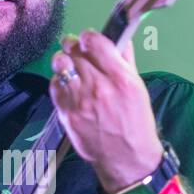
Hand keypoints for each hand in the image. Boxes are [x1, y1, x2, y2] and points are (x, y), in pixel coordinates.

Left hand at [50, 29, 163, 192]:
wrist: (127, 158)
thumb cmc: (136, 124)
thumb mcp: (138, 89)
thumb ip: (126, 61)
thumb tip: (120, 39)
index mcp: (121, 78)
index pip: (95, 42)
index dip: (88, 36)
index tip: (87, 38)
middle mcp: (99, 87)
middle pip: (75, 51)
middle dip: (73, 46)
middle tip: (74, 48)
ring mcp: (81, 102)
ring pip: (60, 65)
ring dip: (63, 60)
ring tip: (67, 63)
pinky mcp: (67, 114)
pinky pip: (54, 86)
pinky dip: (58, 80)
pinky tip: (66, 84)